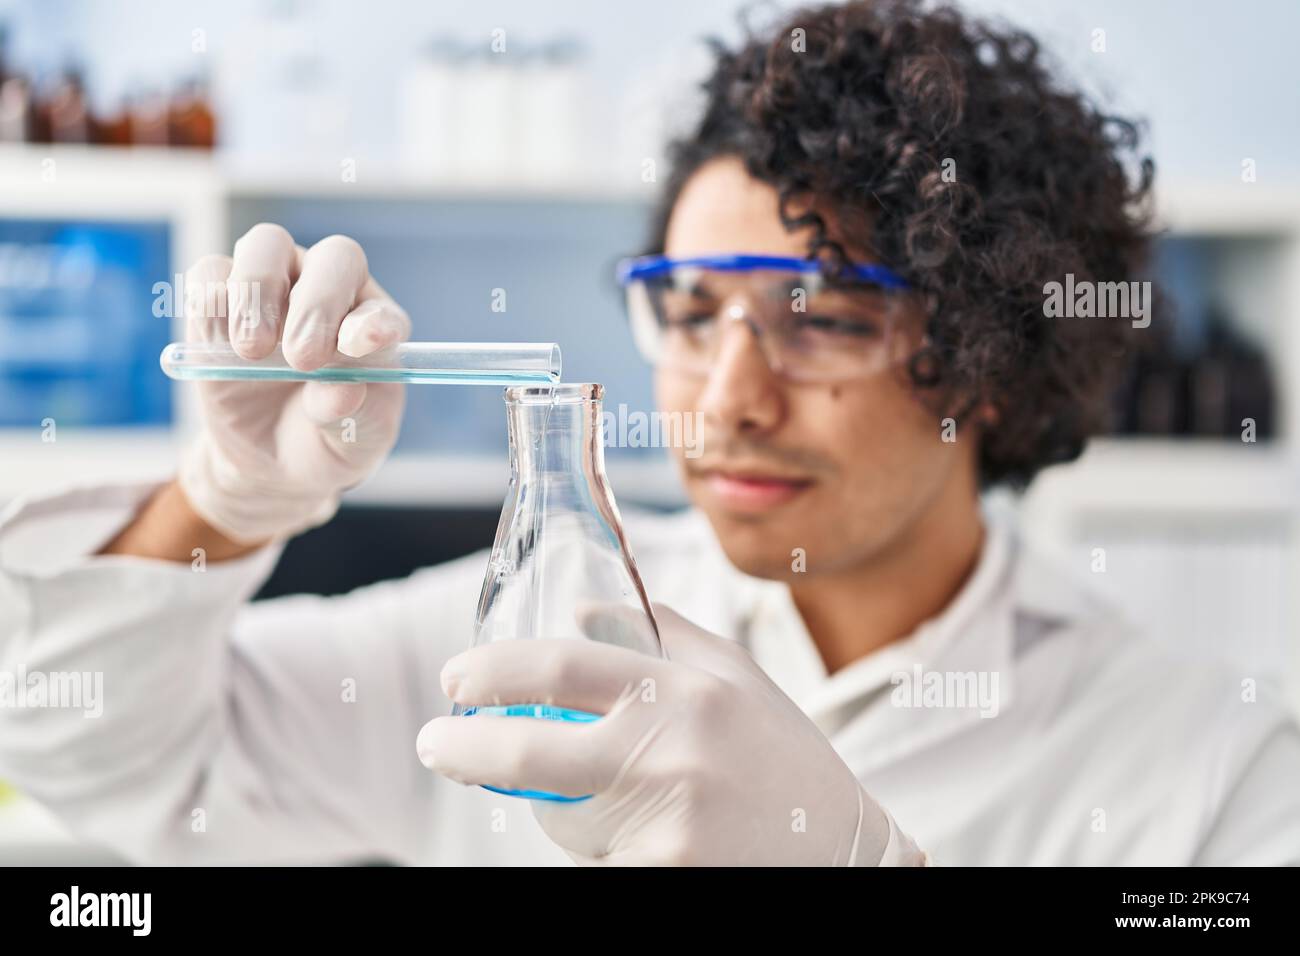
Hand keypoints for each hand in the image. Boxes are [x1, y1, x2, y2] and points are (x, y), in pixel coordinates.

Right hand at [178, 224, 408, 543]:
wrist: (274, 462)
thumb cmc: (330, 440)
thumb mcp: (356, 442)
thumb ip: (356, 415)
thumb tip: (341, 391)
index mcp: (376, 327)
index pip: (381, 309)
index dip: (373, 322)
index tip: (359, 347)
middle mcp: (331, 293)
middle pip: (333, 258)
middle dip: (317, 305)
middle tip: (302, 359)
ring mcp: (276, 288)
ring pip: (266, 245)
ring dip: (258, 293)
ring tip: (254, 351)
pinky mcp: (222, 301)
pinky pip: (210, 273)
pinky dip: (212, 301)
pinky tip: (222, 345)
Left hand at [418, 604, 913, 865]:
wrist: (843, 856)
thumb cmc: (783, 760)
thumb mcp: (737, 678)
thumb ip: (664, 632)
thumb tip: (583, 607)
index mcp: (688, 689)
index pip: (564, 665)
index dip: (495, 670)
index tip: (456, 680)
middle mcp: (674, 751)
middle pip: (530, 749)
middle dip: (464, 748)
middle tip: (436, 743)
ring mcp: (667, 824)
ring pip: (561, 817)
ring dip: (551, 808)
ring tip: (589, 804)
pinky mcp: (664, 875)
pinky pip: (599, 861)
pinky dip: (599, 851)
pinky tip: (637, 842)